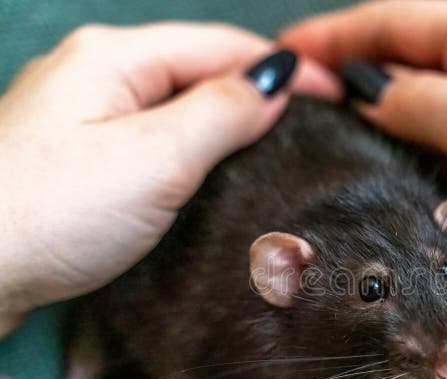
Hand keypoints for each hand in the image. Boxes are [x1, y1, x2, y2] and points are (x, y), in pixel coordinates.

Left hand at [0, 23, 337, 329]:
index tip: (339, 96)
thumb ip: (221, 113)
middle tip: (316, 127)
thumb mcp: (154, 157)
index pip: (220, 46)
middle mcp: (97, 76)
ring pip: (177, 109)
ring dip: (230, 124)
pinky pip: (155, 143)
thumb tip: (275, 80)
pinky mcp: (79, 164)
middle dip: (259, 93)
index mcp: (114, 58)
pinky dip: (197, 153)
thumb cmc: (54, 212)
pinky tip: (219, 175)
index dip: (285, 67)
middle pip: (198, 72)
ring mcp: (84, 120)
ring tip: (281, 150)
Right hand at [282, 1, 446, 378]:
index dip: (330, 39)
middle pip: (406, 67)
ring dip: (390, 137)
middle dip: (351, 89)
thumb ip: (419, 104)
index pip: (389, 23)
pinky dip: (429, 170)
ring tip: (340, 160)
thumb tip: (372, 99)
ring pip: (432, 119)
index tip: (281, 57)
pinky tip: (407, 190)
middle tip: (299, 121)